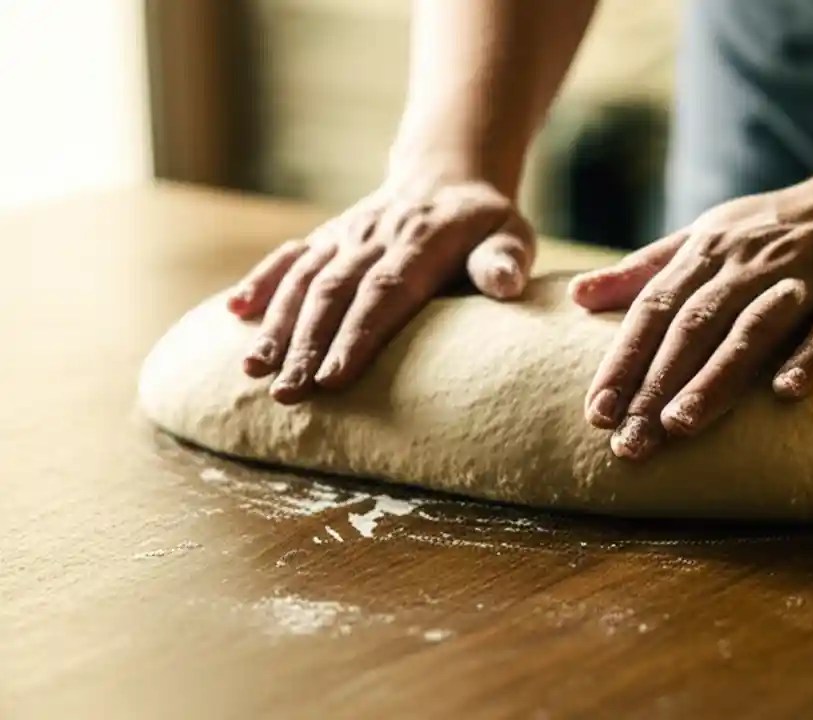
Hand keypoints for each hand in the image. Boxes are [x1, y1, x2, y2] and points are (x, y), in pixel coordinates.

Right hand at [226, 177, 534, 403]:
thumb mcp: (511, 234)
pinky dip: (261, 281)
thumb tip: (505, 283)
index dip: (358, 335)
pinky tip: (235, 312)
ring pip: (304, 278)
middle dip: (307, 345)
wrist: (446, 176)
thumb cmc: (485, 224)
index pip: (386, 291)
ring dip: (277, 325)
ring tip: (255, 370)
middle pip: (335, 292)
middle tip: (287, 394)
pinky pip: (288, 256)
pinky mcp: (326, 237)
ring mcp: (345, 235)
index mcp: (422, 241)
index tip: (334, 378)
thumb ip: (505, 259)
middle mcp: (375, 236)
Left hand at [568, 186, 812, 460]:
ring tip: (680, 424)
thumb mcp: (711, 235)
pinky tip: (785, 393)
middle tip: (628, 441)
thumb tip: (575, 295)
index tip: (596, 413)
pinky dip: (809, 359)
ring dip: (715, 378)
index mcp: (710, 250)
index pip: (655, 309)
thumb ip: (647, 268)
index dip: (624, 360)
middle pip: (695, 325)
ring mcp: (807, 277)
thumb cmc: (783, 230)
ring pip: (754, 329)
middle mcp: (751, 263)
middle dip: (657, 384)